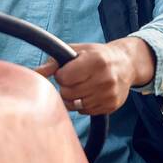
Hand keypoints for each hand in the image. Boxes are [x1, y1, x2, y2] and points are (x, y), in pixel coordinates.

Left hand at [34, 37, 155, 115]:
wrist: (127, 64)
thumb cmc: (96, 55)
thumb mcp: (77, 51)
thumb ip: (54, 61)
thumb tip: (35, 72)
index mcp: (96, 61)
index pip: (64, 77)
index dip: (61, 74)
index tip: (67, 70)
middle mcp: (105, 79)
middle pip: (68, 93)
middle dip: (66, 87)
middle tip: (75, 79)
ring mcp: (109, 95)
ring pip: (75, 105)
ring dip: (73, 97)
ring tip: (82, 85)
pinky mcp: (111, 106)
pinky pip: (85, 112)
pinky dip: (83, 105)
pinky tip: (90, 93)